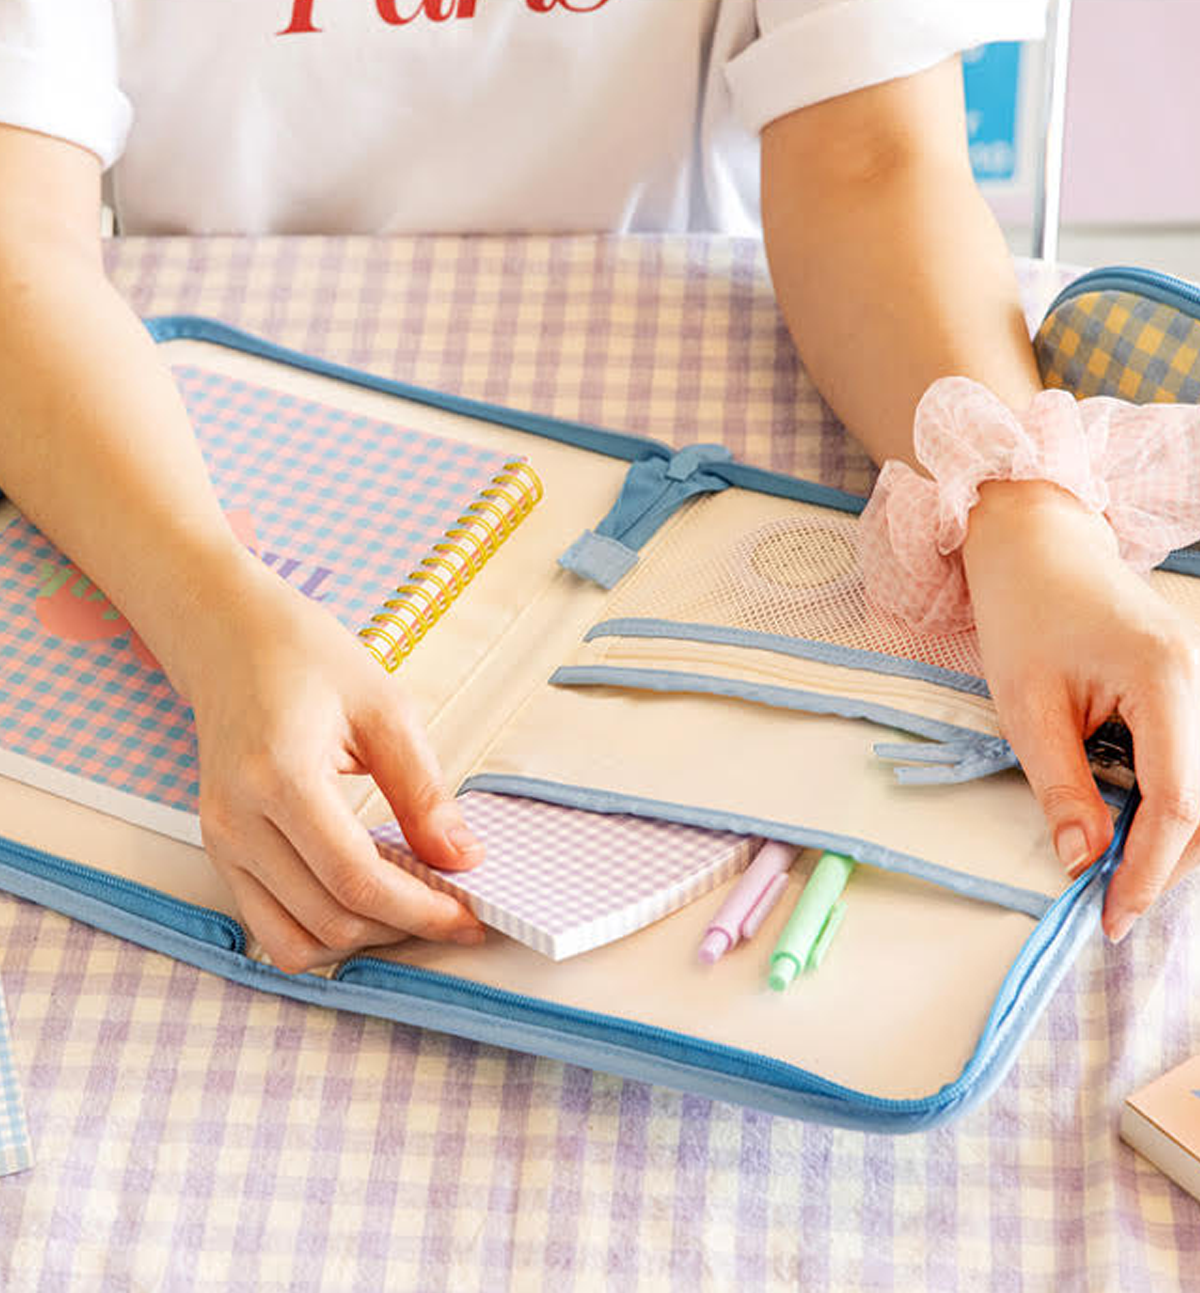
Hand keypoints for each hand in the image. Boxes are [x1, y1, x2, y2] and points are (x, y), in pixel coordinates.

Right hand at [160, 551, 486, 972]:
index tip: (469, 917)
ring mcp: (220, 843)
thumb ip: (423, 791)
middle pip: (329, 918)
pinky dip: (322, 932)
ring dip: (363, 939)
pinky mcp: (218, 853)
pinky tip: (366, 900)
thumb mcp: (385, 709)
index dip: (421, 910)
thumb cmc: (306, 659)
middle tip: (455, 909)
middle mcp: (237, 821)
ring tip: (411, 907)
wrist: (230, 639)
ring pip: (296, 940)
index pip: (356, 879)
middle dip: (403, 927)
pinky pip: (270, 928)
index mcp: (280, 776)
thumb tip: (462, 859)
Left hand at [963, 480, 1199, 941]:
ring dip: (1167, 839)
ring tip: (1118, 877)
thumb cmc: (1022, 610)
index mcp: (1163, 680)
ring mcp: (1197, 681)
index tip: (1111, 915)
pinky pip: (1187, 760)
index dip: (1147, 871)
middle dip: (1162, 864)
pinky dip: (1164, 804)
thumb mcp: (1026, 706)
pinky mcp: (1182, 685)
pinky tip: (1128, 829)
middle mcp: (1198, 681)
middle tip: (1112, 904)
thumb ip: (1060, 787)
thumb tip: (1083, 861)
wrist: (1033, 541)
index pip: (1178, 805)